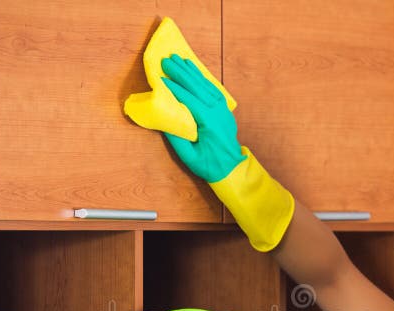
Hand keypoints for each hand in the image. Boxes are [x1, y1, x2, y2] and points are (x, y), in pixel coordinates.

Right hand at [161, 54, 245, 182]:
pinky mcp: (224, 109)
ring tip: (178, 59)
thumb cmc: (208, 165)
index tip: (161, 78)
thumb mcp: (189, 157)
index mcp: (209, 122)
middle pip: (197, 87)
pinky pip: (212, 89)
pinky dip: (202, 78)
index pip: (190, 100)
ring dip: (191, 71)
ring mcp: (223, 109)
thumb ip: (177, 139)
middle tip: (166, 60)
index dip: (175, 88)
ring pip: (205, 85)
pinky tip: (193, 69)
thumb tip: (164, 121)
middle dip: (181, 73)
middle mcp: (218, 111)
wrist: (231, 168)